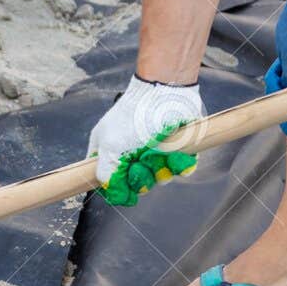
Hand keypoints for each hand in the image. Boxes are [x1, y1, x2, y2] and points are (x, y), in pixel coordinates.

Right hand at [86, 75, 203, 205]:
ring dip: (160, 170)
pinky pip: (181, 169)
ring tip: (159, 153)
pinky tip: (176, 154)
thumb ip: (105, 172)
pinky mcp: (178, 149)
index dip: (121, 190)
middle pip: (139, 184)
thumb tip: (112, 192)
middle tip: (141, 164)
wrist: (165, 92)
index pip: (114, 183)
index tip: (126, 191)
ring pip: (161, 178)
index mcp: (112, 152)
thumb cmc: (133, 116)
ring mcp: (157, 152)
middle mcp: (134, 155)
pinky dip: (179, 165)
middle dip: (142, 178)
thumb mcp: (109, 145)